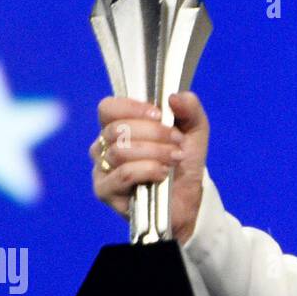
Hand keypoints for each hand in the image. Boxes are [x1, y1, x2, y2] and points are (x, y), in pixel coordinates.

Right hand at [89, 91, 209, 244]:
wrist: (187, 198)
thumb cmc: (183, 160)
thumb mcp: (194, 130)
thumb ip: (189, 108)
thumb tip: (174, 97)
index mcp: (119, 125)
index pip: (108, 108)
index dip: (132, 108)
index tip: (160, 115)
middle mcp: (103, 145)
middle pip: (117, 129)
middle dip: (154, 133)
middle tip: (177, 142)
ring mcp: (101, 169)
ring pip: (120, 151)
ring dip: (155, 152)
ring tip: (174, 158)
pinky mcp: (105, 191)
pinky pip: (123, 174)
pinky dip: (148, 169)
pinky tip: (162, 173)